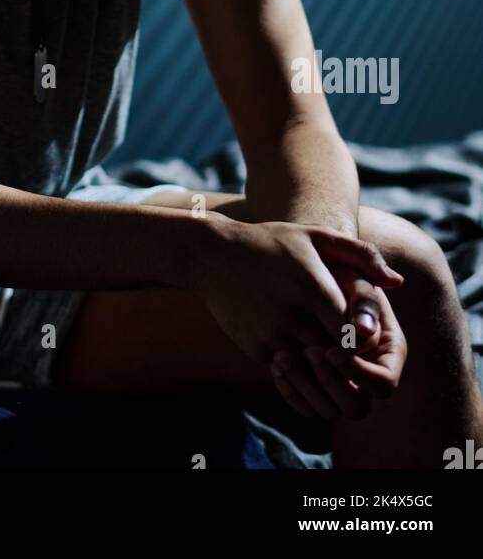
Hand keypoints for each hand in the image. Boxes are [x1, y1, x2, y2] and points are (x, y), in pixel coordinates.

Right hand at [196, 217, 402, 368]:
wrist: (212, 256)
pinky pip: (291, 371)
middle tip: (353, 351)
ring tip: (331, 353)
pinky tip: (302, 350)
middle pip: (339, 358)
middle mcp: (295, 317)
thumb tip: (397, 283)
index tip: (363, 333)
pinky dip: (302, 366)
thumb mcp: (316, 237)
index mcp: (314, 289)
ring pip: (316, 372)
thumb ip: (362, 255)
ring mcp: (274, 337)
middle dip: (349, 359)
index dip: (364, 340)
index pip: (355, 335)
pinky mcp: (258, 350)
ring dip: (327, 368)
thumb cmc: (272, 243)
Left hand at [269, 271, 405, 420]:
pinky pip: (304, 406)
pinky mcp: (313, 385)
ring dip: (306, 388)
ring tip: (283, 355)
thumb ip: (364, 297)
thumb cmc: (333, 269)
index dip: (359, 372)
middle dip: (332, 383)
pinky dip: (290, 391)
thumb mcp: (351, 275)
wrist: (301, 270)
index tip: (332, 350)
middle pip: (357, 407)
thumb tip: (366, 331)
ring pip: (328, 411)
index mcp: (387, 352)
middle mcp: (366, 373)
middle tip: (309, 351)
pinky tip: (274, 362)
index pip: (383, 383)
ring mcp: (339, 382)